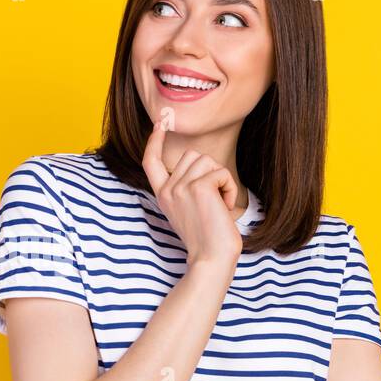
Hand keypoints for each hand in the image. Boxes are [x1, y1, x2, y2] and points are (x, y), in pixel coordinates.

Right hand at [141, 115, 243, 269]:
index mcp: (163, 195)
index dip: (154, 140)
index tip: (161, 121)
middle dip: (209, 171)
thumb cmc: (209, 238)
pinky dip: (229, 189)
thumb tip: (199, 161)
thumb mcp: (190, 208)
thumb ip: (187, 186)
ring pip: (207, 161)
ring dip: (221, 180)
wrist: (212, 258)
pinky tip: (225, 209)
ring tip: (219, 206)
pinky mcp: (198, 188)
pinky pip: (221, 173)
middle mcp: (168, 190)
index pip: (151, 161)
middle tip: (214, 200)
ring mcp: (181, 188)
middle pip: (191, 156)